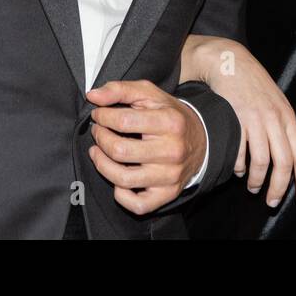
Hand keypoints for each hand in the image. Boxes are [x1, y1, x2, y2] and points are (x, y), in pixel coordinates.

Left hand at [85, 79, 206, 214]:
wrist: (201, 140)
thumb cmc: (170, 115)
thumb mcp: (150, 94)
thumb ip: (120, 90)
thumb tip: (93, 97)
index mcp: (170, 122)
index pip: (124, 121)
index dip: (103, 117)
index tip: (99, 114)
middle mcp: (172, 150)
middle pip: (120, 151)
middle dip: (100, 139)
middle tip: (98, 132)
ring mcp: (170, 175)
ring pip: (123, 180)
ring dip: (102, 165)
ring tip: (98, 152)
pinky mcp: (168, 193)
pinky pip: (137, 205)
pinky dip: (121, 194)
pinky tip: (117, 179)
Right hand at [184, 35, 295, 206]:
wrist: (230, 62)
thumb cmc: (254, 85)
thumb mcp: (276, 103)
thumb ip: (283, 128)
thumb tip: (288, 159)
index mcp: (288, 117)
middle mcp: (275, 119)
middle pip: (284, 163)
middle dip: (278, 188)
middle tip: (272, 202)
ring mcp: (255, 119)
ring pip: (261, 161)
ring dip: (257, 181)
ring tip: (253, 188)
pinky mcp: (236, 119)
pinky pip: (239, 152)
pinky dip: (238, 167)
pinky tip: (237, 171)